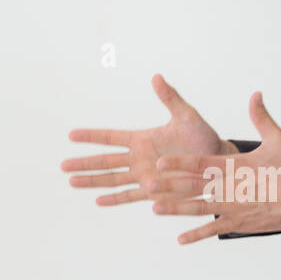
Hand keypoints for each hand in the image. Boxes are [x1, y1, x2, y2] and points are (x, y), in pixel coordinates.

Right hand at [62, 74, 232, 206]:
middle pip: (105, 161)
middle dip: (84, 164)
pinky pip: (129, 196)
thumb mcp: (187, 116)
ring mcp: (143, 176)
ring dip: (91, 182)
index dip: (91, 136)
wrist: (217, 163)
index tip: (71, 135)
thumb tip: (156, 77)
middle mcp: (138, 159)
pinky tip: (98, 202)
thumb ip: (170, 98)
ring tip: (72, 182)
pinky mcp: (152, 192)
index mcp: (142, 139)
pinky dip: (114, 200)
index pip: (110, 137)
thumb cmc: (203, 138)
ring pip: (111, 180)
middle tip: (63, 165)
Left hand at [147, 91, 280, 242]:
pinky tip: (180, 239)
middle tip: (147, 186)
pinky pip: (212, 230)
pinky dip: (196, 235)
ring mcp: (231, 207)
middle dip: (169, 186)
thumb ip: (261, 118)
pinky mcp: (237, 222)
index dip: (179, 163)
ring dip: (176, 210)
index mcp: (234, 167)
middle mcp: (229, 188)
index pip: (201, 164)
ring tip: (154, 209)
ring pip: (198, 209)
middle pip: (193, 187)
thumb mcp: (278, 139)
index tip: (160, 162)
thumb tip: (256, 94)